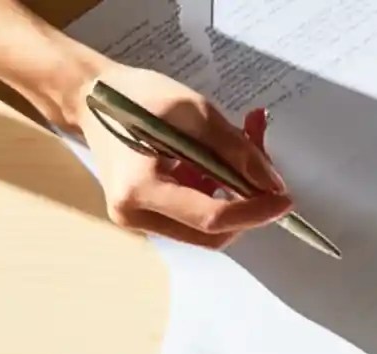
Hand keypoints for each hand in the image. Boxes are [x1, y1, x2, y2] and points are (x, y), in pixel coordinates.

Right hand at [78, 63, 293, 248]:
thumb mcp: (192, 110)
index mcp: (140, 188)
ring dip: (233, 197)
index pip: (210, 217)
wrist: (92, 99)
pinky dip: (215, 193)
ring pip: (206, 228)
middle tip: (264, 167)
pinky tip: (215, 162)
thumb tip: (271, 183)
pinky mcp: (145, 216)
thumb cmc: (137, 97)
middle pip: (211, 233)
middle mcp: (135, 215)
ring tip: (241, 150)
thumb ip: (234, 148)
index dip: (253, 212)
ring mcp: (138, 221)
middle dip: (246, 206)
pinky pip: (193, 217)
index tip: (284, 199)